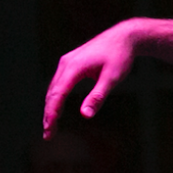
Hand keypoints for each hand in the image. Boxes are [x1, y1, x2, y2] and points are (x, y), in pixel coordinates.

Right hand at [43, 20, 137, 136]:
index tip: (49, 128)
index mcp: (74, 67)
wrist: (124, 37)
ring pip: (54, 88)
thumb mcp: (112, 78)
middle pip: (52, 92)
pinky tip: (56, 109)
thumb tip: (85, 115)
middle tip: (48, 135)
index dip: (52, 113)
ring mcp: (67, 62)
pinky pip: (59, 83)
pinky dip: (56, 97)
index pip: (58, 94)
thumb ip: (98, 96)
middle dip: (49, 114)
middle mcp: (66, 63)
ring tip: (51, 126)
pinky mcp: (71, 63)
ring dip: (51, 107)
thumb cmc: (120, 58)